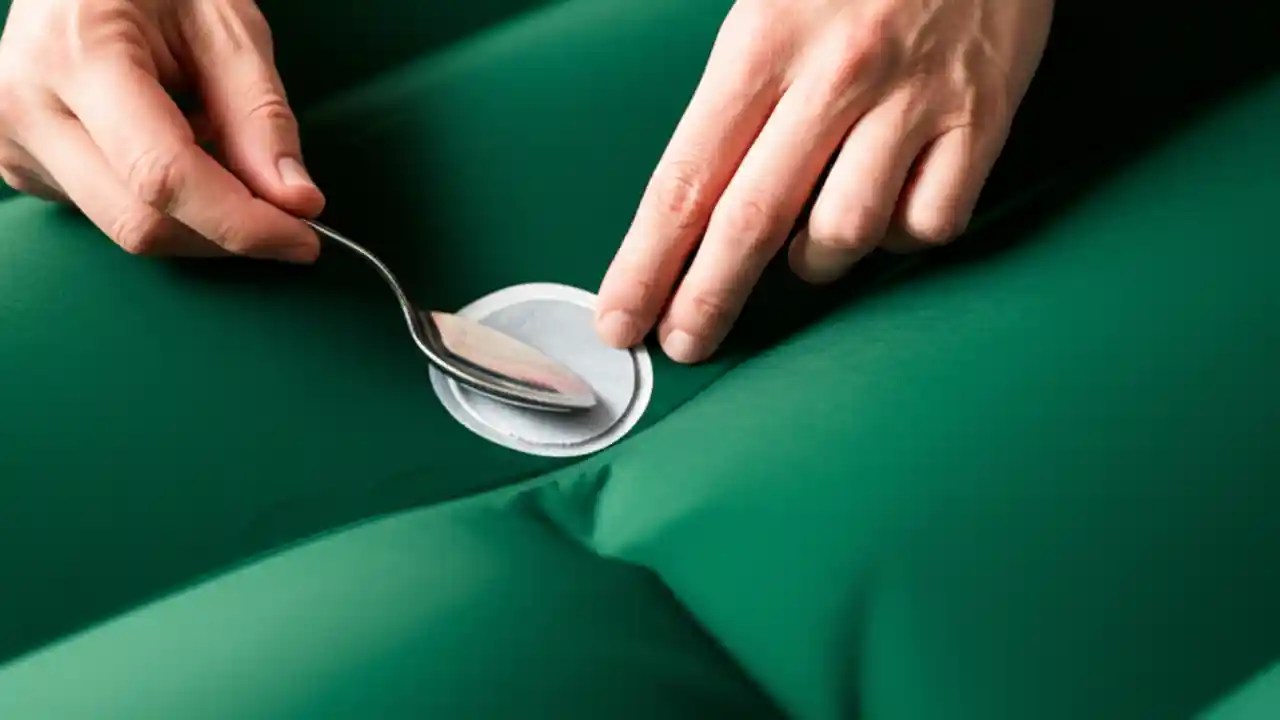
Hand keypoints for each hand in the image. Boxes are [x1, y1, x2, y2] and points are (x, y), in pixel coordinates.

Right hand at [0, 0, 322, 260]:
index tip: (303, 237)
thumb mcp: (224, 23)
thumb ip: (261, 115)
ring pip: (131, 228)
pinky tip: (178, 145)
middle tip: (287, 210)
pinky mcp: (25, 168)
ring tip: (216, 140)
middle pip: (144, 221)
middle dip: (229, 231)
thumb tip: (295, 201)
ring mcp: (16, 144)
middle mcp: (27, 108)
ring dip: (201, 213)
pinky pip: (113, 214)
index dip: (241, 222)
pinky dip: (170, 202)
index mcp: (76, 55)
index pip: (163, 177)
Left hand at [595, 0, 1053, 362]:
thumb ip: (729, 93)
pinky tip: (886, 210)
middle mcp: (836, 76)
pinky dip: (900, 237)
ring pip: (845, 234)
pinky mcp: (981, 117)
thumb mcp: (768, 0)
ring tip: (802, 248)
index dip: (647, 263)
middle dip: (706, 299)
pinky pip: (931, 222)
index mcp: (763, 42)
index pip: (686, 179)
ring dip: (813, 262)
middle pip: (750, 222)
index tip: (621, 316)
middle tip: (685, 343)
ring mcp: (913, 100)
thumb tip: (688, 201)